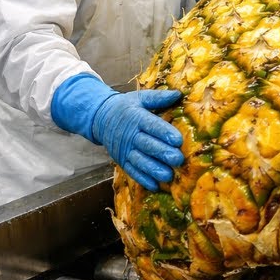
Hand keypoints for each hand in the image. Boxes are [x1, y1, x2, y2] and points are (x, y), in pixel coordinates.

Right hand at [52, 73, 183, 190]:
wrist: (100, 118)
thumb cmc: (126, 107)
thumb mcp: (140, 98)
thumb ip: (158, 97)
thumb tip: (178, 94)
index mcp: (136, 117)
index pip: (151, 125)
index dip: (164, 133)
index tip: (178, 140)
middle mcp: (130, 135)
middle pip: (147, 145)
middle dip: (162, 153)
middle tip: (178, 159)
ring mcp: (124, 149)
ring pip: (139, 161)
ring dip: (153, 169)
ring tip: (168, 175)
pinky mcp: (121, 160)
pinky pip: (131, 171)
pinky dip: (142, 179)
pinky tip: (154, 186)